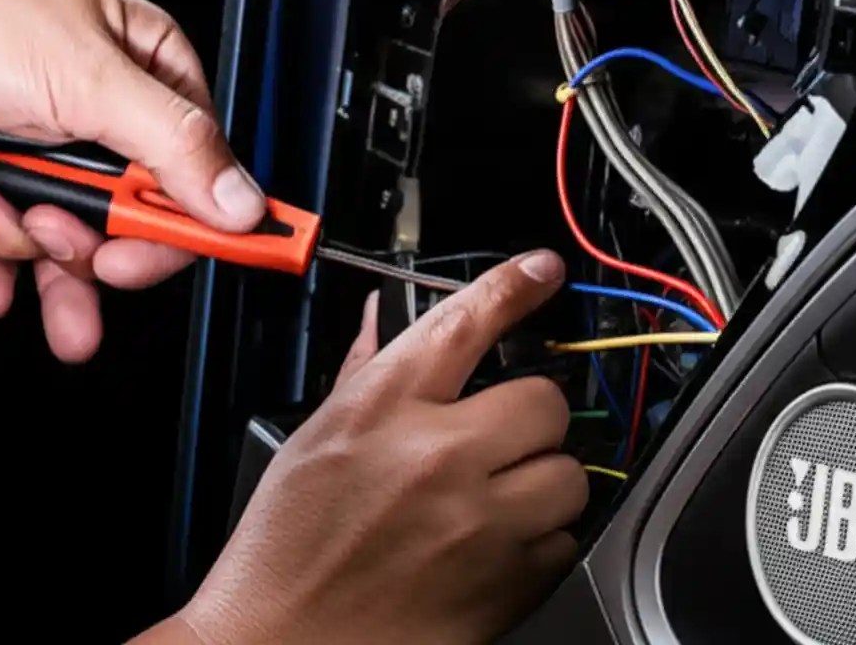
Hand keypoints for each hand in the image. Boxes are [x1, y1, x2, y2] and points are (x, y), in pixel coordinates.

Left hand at [0, 0, 264, 361]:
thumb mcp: (89, 79)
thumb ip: (175, 146)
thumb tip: (241, 201)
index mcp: (153, 76)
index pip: (203, 169)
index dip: (205, 222)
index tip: (222, 261)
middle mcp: (109, 117)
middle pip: (138, 220)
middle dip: (101, 246)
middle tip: (81, 249)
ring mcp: (53, 150)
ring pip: (75, 240)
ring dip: (35, 247)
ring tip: (9, 224)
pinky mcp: (0, 176)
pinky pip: (16, 242)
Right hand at [157, 251, 586, 644]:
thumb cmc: (286, 549)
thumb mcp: (313, 439)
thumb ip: (366, 372)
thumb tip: (386, 317)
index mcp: (382, 411)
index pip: (466, 320)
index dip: (515, 286)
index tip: (543, 272)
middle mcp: (438, 458)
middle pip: (544, 401)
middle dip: (528, 418)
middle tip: (495, 443)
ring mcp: (480, 524)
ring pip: (569, 473)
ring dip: (544, 481)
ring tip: (495, 500)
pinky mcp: (508, 584)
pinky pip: (566, 539)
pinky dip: (543, 540)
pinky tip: (494, 546)